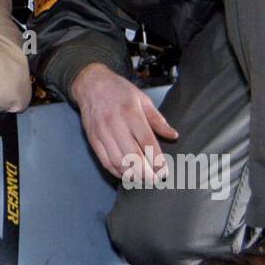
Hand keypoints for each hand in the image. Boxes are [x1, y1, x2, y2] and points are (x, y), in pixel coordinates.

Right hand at [70, 62, 178, 182]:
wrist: (91, 84)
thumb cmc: (119, 91)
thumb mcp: (143, 99)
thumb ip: (158, 120)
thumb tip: (173, 136)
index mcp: (132, 113)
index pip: (147, 142)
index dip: (156, 160)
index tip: (164, 172)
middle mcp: (116, 124)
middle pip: (132, 156)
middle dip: (146, 173)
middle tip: (155, 180)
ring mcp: (102, 132)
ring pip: (118, 162)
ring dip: (132, 175)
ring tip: (143, 180)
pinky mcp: (93, 138)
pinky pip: (105, 160)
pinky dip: (116, 171)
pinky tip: (126, 174)